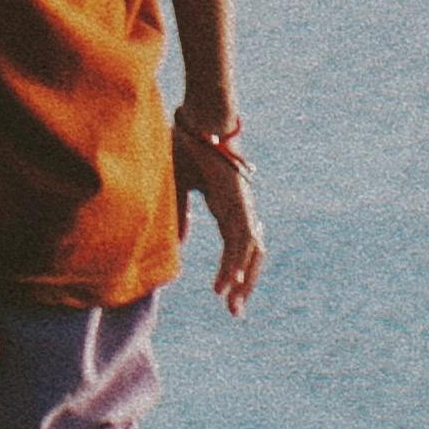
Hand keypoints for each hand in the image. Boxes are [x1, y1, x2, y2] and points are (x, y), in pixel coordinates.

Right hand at [171, 121, 262, 314]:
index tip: (225, 297)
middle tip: (235, 312)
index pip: (235, 246)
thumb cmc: (186, 144)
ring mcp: (241, 204)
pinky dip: (235, 263)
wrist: (198, 116)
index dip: (233, 271)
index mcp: (226, 206)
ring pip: (248, 250)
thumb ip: (180, 214)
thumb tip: (180, 244)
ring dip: (242, 279)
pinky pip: (240, 238)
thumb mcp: (178, 186)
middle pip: (250, 254)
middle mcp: (239, 209)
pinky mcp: (238, 201)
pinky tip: (228, 281)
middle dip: (244, 284)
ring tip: (230, 302)